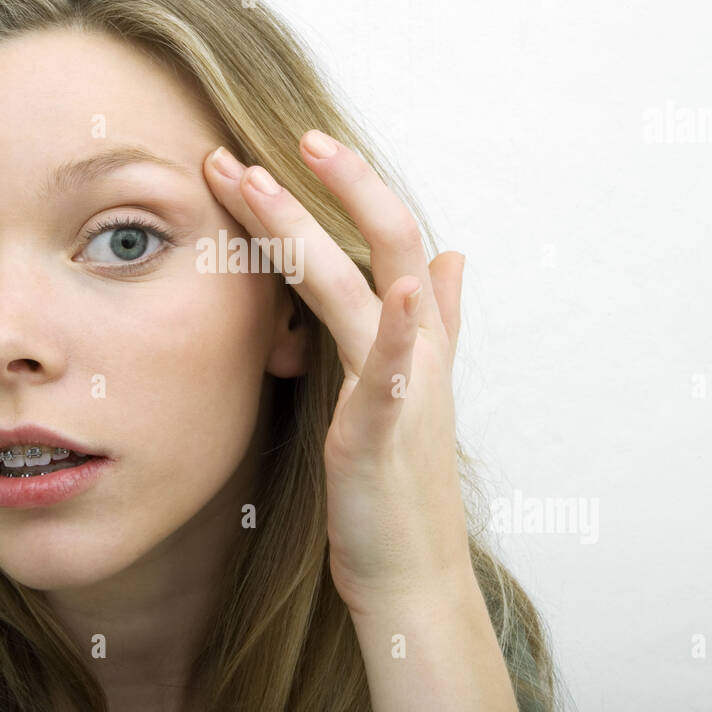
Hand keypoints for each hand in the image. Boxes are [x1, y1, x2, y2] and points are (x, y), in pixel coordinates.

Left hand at [202, 130, 472, 618]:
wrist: (412, 575)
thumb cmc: (401, 486)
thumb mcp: (415, 389)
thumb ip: (438, 321)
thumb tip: (455, 258)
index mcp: (416, 335)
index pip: (387, 239)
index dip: (348, 188)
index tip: (294, 148)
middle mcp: (419, 348)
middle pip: (386, 241)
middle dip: (335, 183)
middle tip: (281, 136)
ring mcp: (406, 386)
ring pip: (363, 287)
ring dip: (307, 228)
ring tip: (257, 181)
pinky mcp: (385, 433)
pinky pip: (398, 374)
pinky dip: (403, 332)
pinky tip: (403, 293)